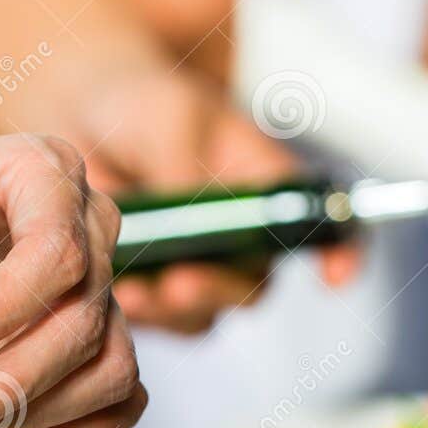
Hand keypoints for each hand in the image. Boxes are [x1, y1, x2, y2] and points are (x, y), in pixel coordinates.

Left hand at [0, 117, 145, 427]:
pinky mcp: (93, 327)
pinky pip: (122, 390)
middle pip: (83, 318)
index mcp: (40, 171)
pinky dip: (90, 425)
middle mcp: (86, 220)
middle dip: (11, 382)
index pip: (53, 254)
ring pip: (109, 361)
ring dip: (42, 407)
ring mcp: (97, 276)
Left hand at [7, 69, 361, 332]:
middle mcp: (239, 238)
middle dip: (219, 290)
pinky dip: (135, 313)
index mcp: (265, 188)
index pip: (326, 224)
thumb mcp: (170, 117)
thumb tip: (191, 215)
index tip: (335, 276)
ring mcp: (195, 267)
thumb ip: (186, 164)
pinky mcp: (148, 288)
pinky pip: (153, 320)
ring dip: (171, 309)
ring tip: (135, 291)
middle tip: (182, 282)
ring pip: (201, 312)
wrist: (83, 119)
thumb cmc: (144, 106)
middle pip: (253, 286)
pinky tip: (114, 290)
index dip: (343, 252)